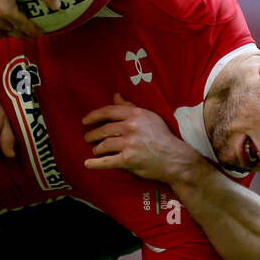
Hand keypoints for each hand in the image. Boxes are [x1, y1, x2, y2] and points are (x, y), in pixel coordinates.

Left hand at [83, 93, 201, 182]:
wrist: (174, 158)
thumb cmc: (162, 136)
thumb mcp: (149, 117)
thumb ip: (130, 106)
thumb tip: (115, 96)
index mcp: (135, 114)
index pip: (108, 111)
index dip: (93, 116)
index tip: (85, 120)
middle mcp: (131, 127)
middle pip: (104, 129)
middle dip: (92, 134)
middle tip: (88, 137)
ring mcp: (129, 144)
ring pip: (103, 145)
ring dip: (96, 148)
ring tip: (95, 150)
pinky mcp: (128, 160)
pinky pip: (106, 161)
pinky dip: (95, 164)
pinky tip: (87, 163)